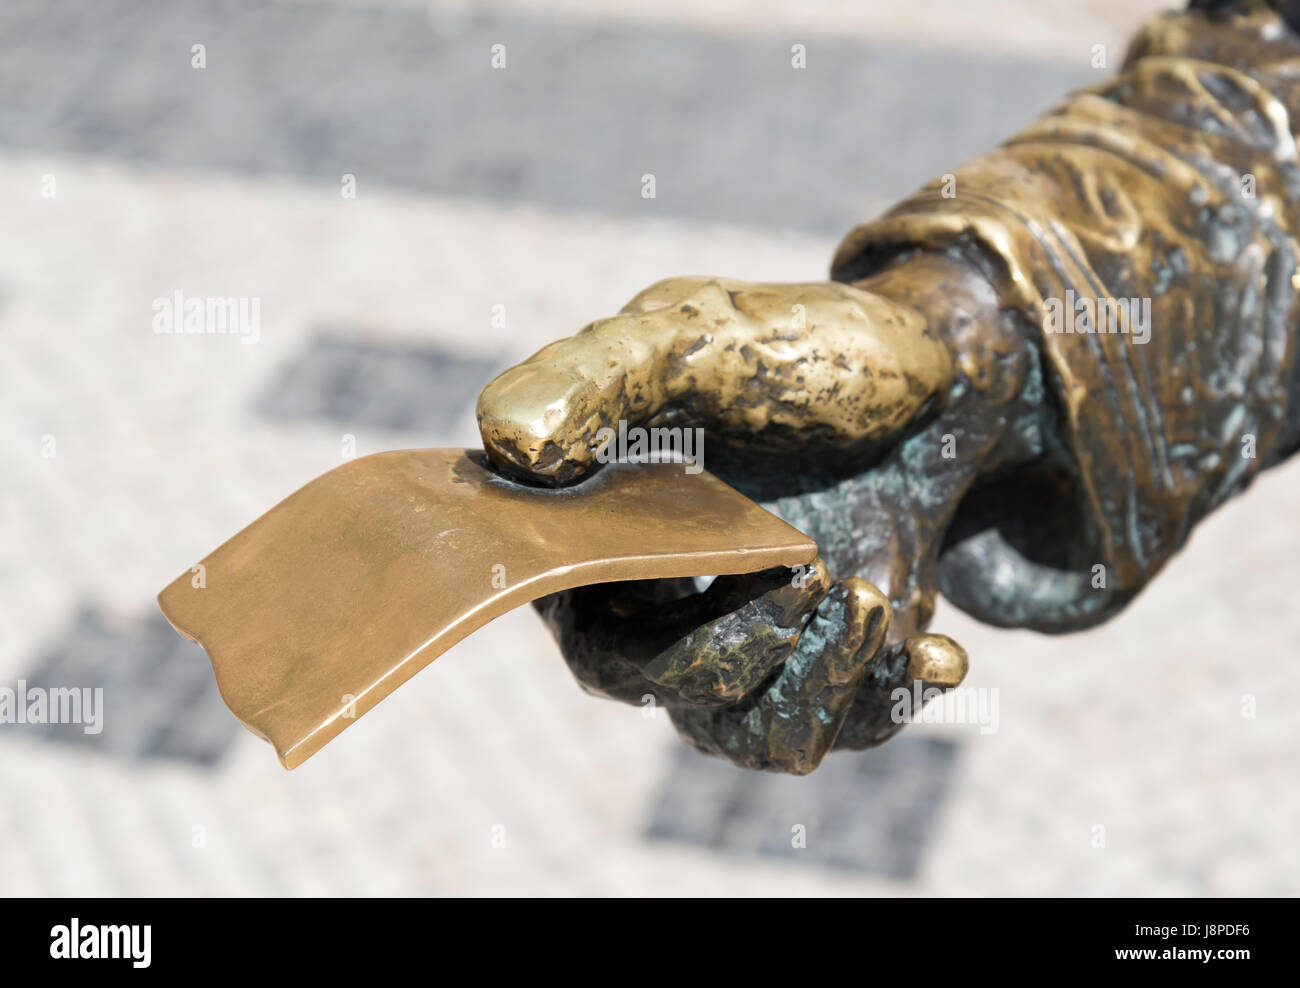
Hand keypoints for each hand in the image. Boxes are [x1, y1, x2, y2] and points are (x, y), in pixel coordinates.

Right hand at [477, 252, 1034, 770]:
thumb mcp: (698, 333)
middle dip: (733, 654)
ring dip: (814, 686)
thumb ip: (599, 376)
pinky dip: (884, 701)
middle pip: (654, 683)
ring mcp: (736, 629)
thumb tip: (505, 438)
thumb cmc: (800, 339)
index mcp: (595, 519)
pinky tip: (938, 659)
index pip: (564, 607)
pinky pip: (832, 723)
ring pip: (744, 727)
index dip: (618, 629)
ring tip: (872, 598)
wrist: (930, 368)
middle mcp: (652, 590)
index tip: (710, 579)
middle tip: (812, 576)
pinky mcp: (816, 654)